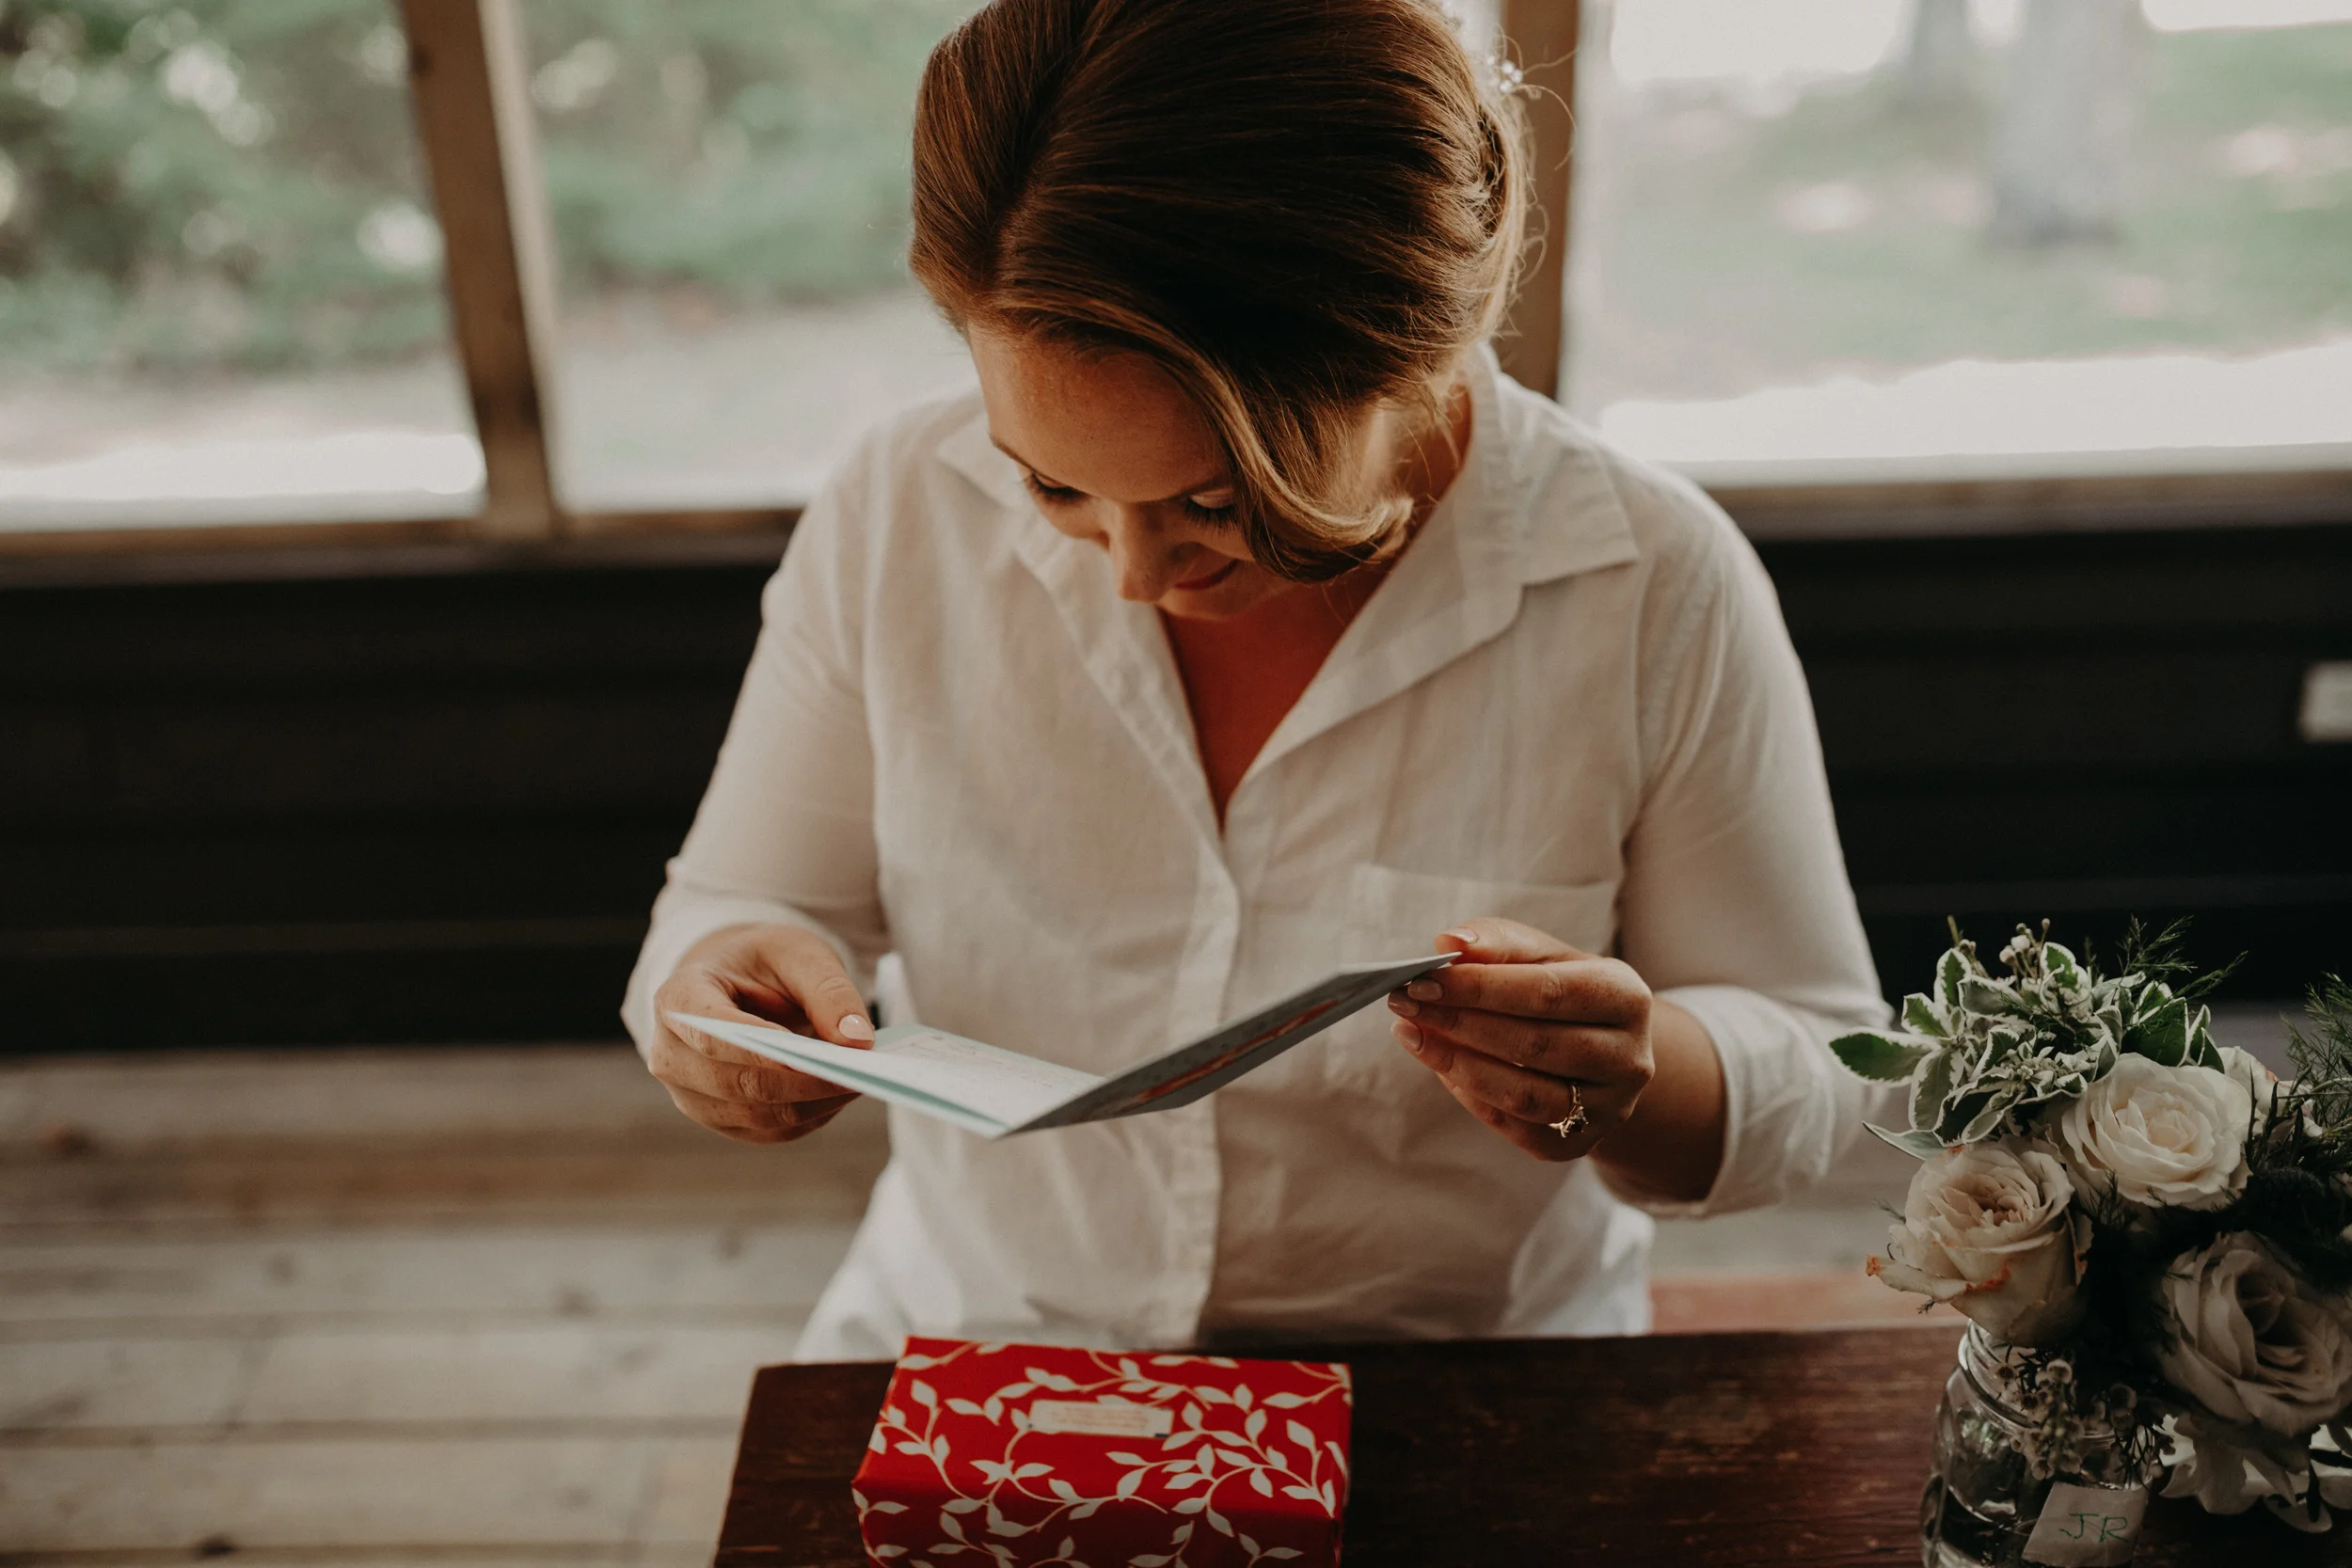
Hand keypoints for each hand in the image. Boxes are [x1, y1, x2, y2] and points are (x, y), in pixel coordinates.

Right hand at [646, 923, 873, 1144]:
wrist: (739, 983)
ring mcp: (690, 1095)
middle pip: (736, 1083)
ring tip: (860, 1081)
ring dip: (813, 1104)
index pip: (712, 1034)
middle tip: (860, 1072)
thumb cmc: (763, 963)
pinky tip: (840, 1093)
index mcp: (677, 998)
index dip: (763, 1050)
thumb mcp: (799, 953)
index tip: (818, 1054)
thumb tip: (857, 1040)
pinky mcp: (720, 1119)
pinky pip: (768, 1131)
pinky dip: (810, 1116)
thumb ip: (829, 990)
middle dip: (803, 1082)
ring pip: (756, 1115)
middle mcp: (671, 1054)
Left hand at [1387, 917, 1655, 1162]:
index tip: (1423, 978)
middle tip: (1404, 1003)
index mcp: (1626, 997)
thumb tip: (1449, 943)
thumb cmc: (1563, 989)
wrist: (1604, 1047)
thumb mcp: (1543, 954)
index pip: (1546, 992)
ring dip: (1456, 1064)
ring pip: (1524, 1095)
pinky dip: (1472, 1098)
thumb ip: (1499, 942)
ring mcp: (1609, 1108)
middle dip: (1459, 1023)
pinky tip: (1441, 1066)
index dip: (1480, 986)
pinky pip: (1517, 1128)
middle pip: (1534, 1045)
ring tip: (1411, 1033)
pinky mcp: (1580, 1143)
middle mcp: (1629, 1058)